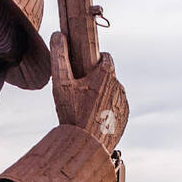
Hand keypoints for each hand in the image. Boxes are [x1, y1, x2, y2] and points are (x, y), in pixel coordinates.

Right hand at [50, 31, 127, 152]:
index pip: (106, 57)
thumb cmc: (73, 115)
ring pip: (112, 92)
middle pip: (108, 76)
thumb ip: (59, 56)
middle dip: (96, 80)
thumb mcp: (61, 84)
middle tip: (80, 93)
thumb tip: (58, 34)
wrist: (86, 146)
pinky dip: (106, 110)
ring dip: (102, 95)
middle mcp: (119, 86)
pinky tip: (93, 119)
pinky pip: (115, 108)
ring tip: (85, 109)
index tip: (85, 69)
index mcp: (106, 74)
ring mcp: (123, 103)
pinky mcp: (124, 118)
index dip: (95, 61)